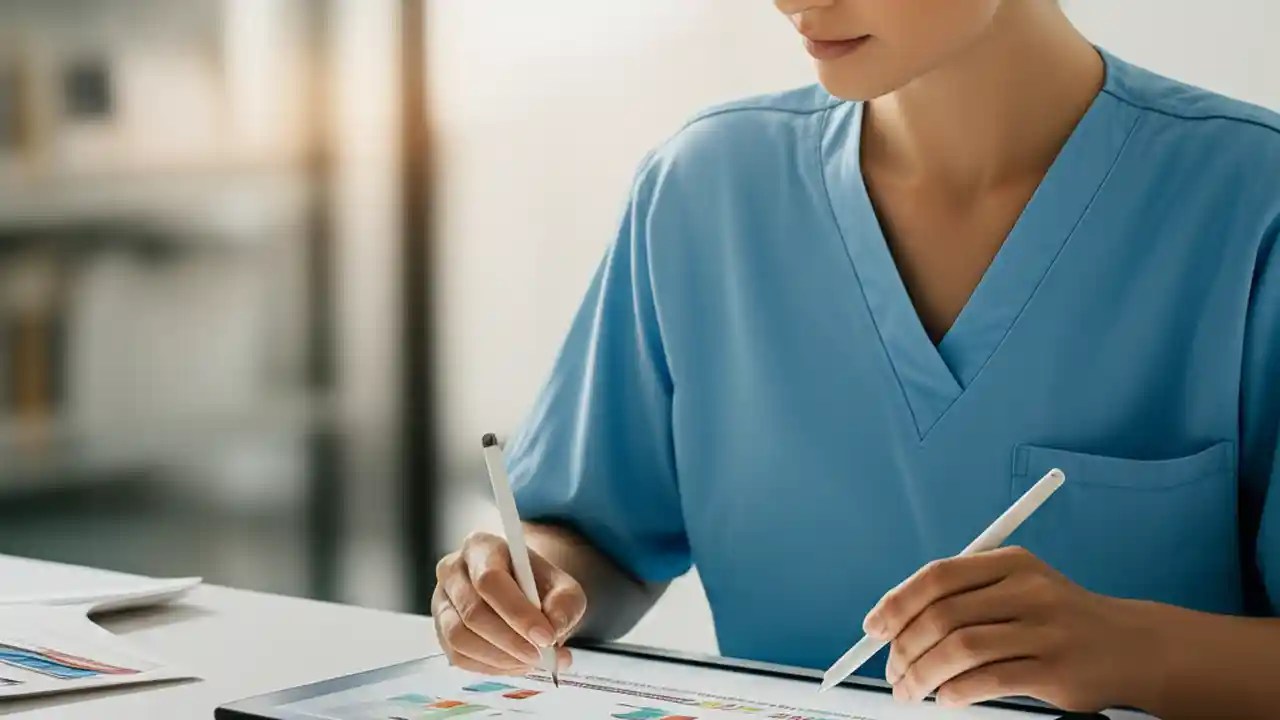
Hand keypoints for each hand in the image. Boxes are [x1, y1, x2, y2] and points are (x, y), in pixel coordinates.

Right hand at [433, 531, 586, 674]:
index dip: (517, 612)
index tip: (545, 637)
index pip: (490, 580)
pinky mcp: (440, 630)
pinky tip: (515, 663)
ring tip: (532, 661)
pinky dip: (490, 667)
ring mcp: (442, 602)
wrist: (523, 591)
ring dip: (501, 658)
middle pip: (473, 612)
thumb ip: (565, 603)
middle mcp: (453, 571)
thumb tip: (554, 626)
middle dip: (511, 641)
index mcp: (481, 547)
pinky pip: (458, 657)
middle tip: (542, 657)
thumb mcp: (562, 586)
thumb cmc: (537, 585)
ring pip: (460, 638)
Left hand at [862, 546, 1156, 711]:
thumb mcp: (1017, 587)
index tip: (873, 627)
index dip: (897, 602)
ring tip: (911, 690)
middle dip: (904, 648)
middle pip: (942, 615)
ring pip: (959, 649)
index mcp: (1011, 562)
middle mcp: (1028, 590)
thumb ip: (964, 596)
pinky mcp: (1054, 669)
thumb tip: (894, 622)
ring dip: (923, 675)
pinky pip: (987, 680)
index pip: (937, 576)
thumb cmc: (1058, 618)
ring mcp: (1044, 629)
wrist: (1130, 646)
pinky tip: (947, 698)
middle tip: (892, 671)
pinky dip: (955, 692)